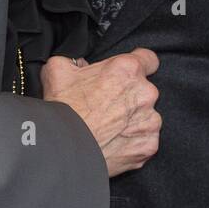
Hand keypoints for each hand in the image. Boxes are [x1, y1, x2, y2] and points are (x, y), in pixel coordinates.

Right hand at [41, 48, 160, 177]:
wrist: (65, 148)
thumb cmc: (64, 109)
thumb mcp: (58, 69)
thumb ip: (75, 59)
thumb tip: (80, 64)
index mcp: (128, 69)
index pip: (149, 59)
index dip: (139, 64)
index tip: (129, 74)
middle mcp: (146, 93)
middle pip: (145, 90)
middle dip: (130, 96)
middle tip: (107, 105)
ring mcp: (150, 120)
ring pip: (146, 116)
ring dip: (133, 119)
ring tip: (109, 127)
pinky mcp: (149, 144)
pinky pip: (145, 139)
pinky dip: (133, 140)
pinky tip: (114, 141)